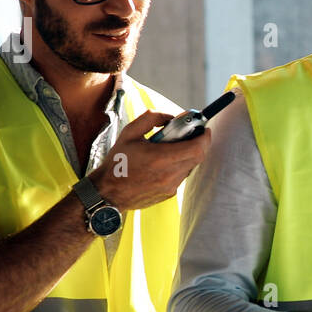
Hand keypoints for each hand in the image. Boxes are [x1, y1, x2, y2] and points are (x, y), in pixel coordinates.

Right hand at [90, 110, 209, 210]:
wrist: (108, 193)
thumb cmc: (117, 162)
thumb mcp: (129, 133)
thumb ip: (152, 118)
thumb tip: (170, 117)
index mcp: (160, 158)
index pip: (197, 148)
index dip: (204, 137)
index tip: (203, 128)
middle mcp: (169, 174)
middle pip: (198, 157)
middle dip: (199, 143)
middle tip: (191, 134)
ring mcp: (170, 186)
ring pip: (190, 166)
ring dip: (188, 154)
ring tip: (173, 147)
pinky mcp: (169, 194)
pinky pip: (181, 176)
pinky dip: (179, 165)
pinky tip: (164, 161)